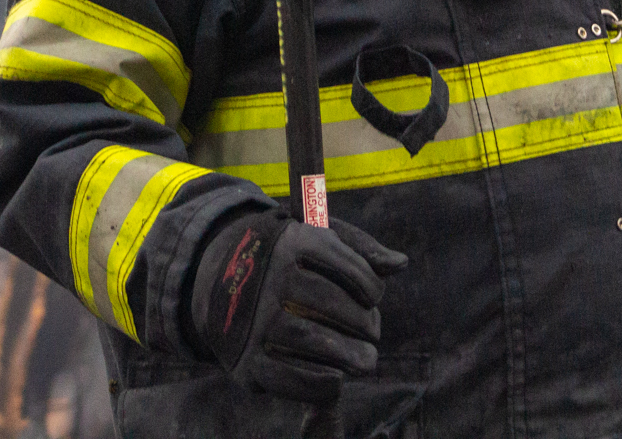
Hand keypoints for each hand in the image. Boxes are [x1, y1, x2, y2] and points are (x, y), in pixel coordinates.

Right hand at [189, 210, 406, 402]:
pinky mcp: (245, 357)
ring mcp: (253, 319)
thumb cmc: (289, 257)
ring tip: (367, 360)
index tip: (374, 296)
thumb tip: (400, 263)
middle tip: (374, 333)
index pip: (342, 262)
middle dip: (362, 321)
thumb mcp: (320, 238)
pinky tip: (337, 380)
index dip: (369, 283)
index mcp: (292, 242)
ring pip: (308, 338)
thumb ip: (362, 250)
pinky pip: (285, 376)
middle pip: (326, 301)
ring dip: (348, 354)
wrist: (221, 278)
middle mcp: (269, 277)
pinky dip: (318, 383)